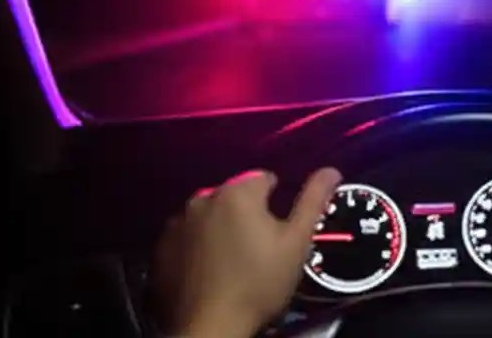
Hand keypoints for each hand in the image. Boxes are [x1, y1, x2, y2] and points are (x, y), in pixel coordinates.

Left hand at [153, 167, 340, 337]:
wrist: (209, 328)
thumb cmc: (259, 283)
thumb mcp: (296, 242)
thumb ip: (313, 200)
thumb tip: (331, 170)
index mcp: (238, 192)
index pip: (264, 179)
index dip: (277, 203)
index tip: (278, 232)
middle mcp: (202, 198)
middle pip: (234, 197)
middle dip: (247, 214)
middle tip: (258, 249)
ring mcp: (177, 223)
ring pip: (209, 216)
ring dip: (221, 228)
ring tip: (232, 262)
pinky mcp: (160, 249)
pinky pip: (187, 238)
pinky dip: (198, 247)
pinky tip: (208, 272)